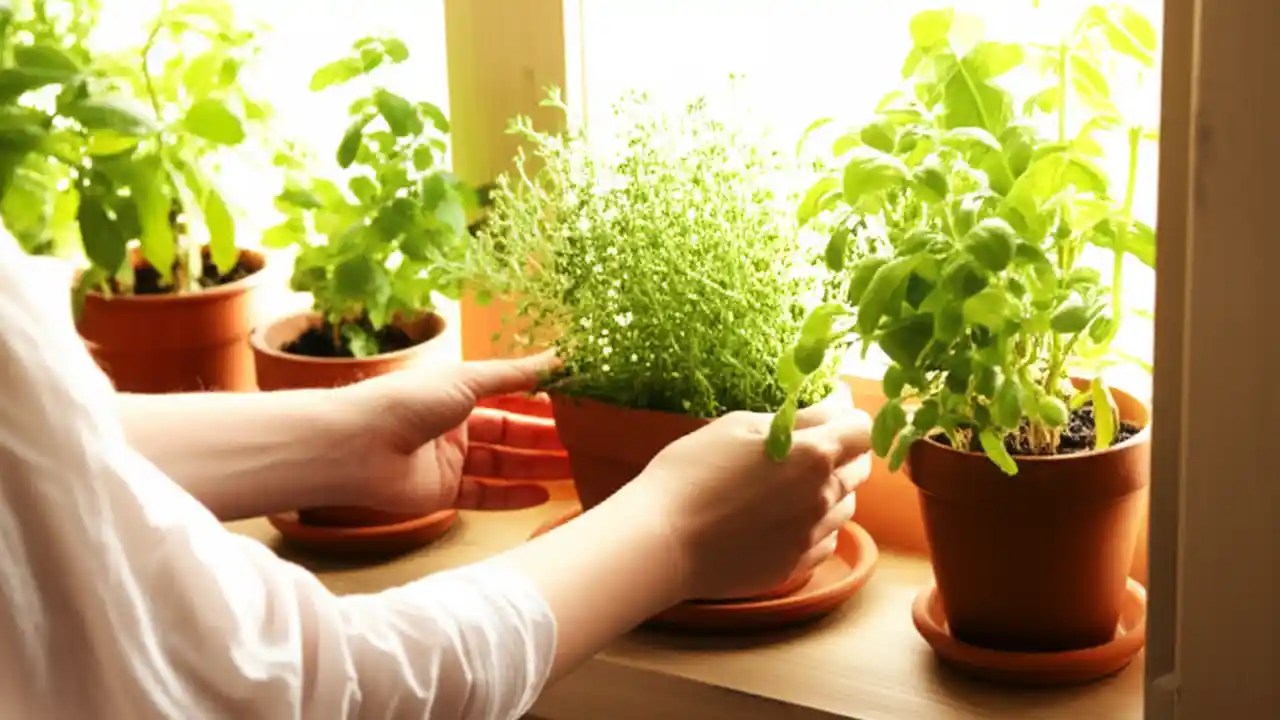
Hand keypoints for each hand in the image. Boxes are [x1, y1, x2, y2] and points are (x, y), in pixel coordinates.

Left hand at [332, 352, 569, 513]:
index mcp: (457, 393)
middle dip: (546, 439)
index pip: (510, 398)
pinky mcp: (443, 494)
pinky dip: (512, 496)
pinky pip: (485, 496)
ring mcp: (449, 462)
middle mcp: (455, 427)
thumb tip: (560, 357)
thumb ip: (515, 374)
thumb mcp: (468, 379)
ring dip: (537, 468)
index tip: (578, 407)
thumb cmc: (409, 401)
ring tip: (575, 471)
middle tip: (587, 444)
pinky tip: (542, 496)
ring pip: (503, 466)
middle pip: (510, 435)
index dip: (542, 403)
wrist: (357, 445)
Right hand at [614, 387, 871, 600]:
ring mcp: (812, 535)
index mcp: (814, 455)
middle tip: (808, 441)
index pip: (862, 427)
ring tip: (792, 482)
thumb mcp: (740, 427)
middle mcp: (824, 496)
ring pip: (846, 505)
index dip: (847, 412)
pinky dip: (817, 524)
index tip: (827, 405)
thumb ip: (797, 417)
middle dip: (843, 448)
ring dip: (831, 488)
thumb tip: (833, 406)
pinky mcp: (796, 564)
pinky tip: (785, 516)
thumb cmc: (692, 473)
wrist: (663, 541)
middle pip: (860, 466)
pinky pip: (827, 539)